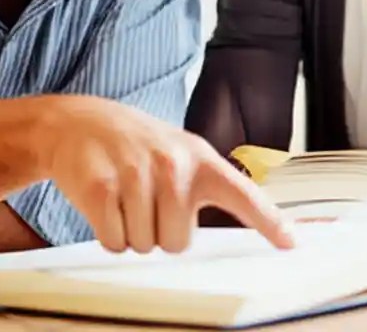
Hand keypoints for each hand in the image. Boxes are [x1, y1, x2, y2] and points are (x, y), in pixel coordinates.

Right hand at [39, 96, 293, 253]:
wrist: (76, 122)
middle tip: (145, 199)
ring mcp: (136, 175)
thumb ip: (208, 186)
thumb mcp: (179, 152)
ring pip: (144, 244)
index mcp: (199, 159)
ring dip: (131, 230)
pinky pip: (114, 242)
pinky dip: (107, 232)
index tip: (290, 243)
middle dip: (159, 231)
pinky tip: (105, 202)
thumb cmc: (135, 145)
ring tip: (123, 195)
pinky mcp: (101, 188)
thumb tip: (244, 222)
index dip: (268, 221)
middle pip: (178, 242)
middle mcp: (173, 165)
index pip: (242, 194)